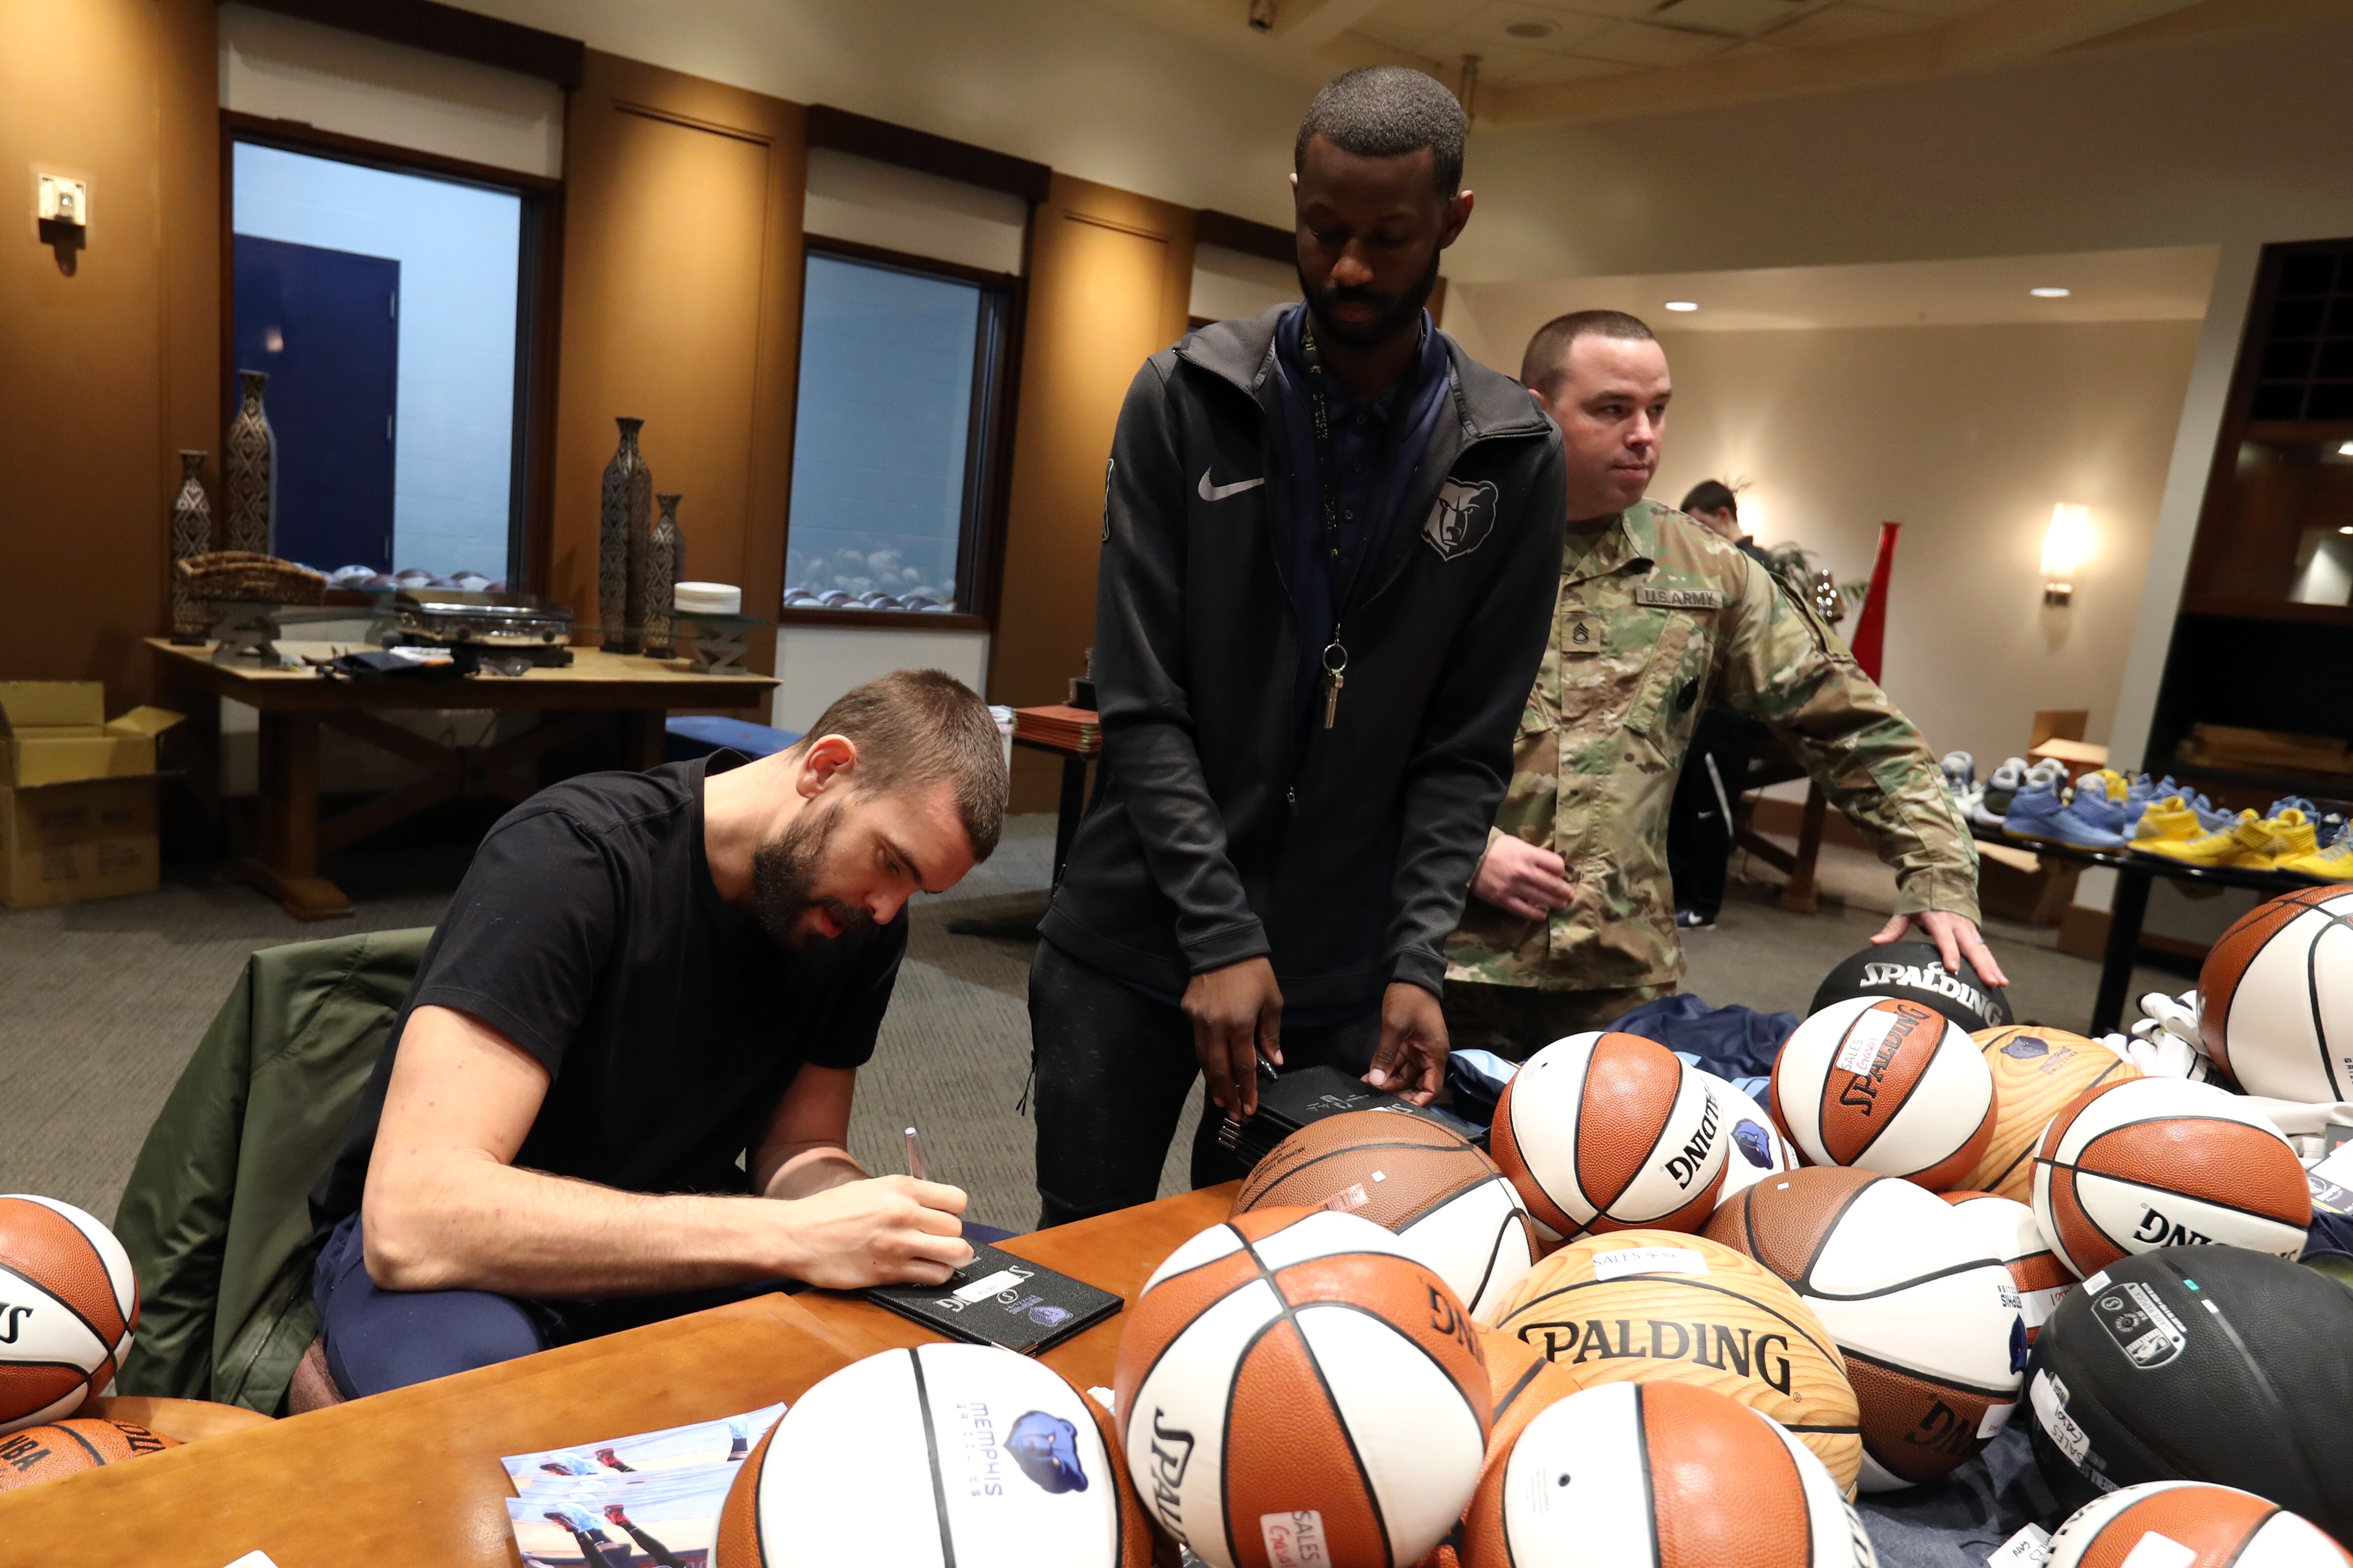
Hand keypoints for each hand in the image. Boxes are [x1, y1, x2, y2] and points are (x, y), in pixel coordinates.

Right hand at [773, 1174, 971, 1289]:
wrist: (798, 1235)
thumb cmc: (829, 1211)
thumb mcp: (870, 1188)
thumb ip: (904, 1195)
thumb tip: (934, 1207)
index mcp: (900, 1188)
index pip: (956, 1200)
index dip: (954, 1211)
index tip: (945, 1217)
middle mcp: (902, 1213)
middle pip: (956, 1229)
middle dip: (952, 1236)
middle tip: (940, 1240)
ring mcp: (897, 1244)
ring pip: (954, 1254)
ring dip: (952, 1258)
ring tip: (942, 1258)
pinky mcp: (888, 1272)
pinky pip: (933, 1276)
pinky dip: (936, 1275)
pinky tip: (925, 1270)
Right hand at [1184, 956, 1282, 1118]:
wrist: (1223, 944)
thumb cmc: (1254, 972)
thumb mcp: (1272, 1001)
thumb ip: (1271, 1034)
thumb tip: (1275, 1062)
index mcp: (1239, 1024)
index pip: (1243, 1067)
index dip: (1248, 1090)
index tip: (1251, 1108)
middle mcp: (1215, 1027)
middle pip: (1219, 1070)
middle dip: (1228, 1095)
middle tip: (1235, 1114)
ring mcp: (1198, 1020)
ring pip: (1203, 1060)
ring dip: (1213, 1083)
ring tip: (1221, 1100)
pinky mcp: (1188, 1012)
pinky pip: (1197, 1041)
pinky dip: (1204, 1059)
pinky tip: (1212, 1069)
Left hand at [1365, 981, 1446, 1105]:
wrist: (1410, 976)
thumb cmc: (1409, 1000)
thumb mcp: (1396, 1027)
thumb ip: (1386, 1055)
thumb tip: (1376, 1080)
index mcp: (1435, 1054)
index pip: (1432, 1088)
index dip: (1418, 1101)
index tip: (1399, 1109)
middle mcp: (1429, 1055)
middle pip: (1416, 1083)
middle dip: (1397, 1091)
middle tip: (1375, 1096)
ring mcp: (1418, 1049)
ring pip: (1404, 1074)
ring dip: (1388, 1081)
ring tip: (1368, 1085)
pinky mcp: (1408, 1044)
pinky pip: (1398, 1063)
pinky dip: (1385, 1069)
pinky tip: (1370, 1074)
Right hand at [1472, 835, 1573, 919]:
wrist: (1467, 859)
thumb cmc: (1494, 849)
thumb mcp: (1516, 844)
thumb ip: (1533, 854)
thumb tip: (1550, 867)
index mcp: (1528, 854)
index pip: (1557, 865)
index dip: (1562, 870)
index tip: (1560, 874)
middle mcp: (1524, 871)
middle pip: (1554, 884)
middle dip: (1565, 891)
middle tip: (1569, 894)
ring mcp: (1514, 887)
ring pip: (1543, 899)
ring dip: (1556, 903)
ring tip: (1561, 904)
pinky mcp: (1504, 900)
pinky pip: (1526, 911)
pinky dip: (1537, 914)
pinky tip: (1542, 914)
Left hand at [1870, 909, 2009, 989]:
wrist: (1942, 879)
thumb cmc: (1921, 899)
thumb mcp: (1906, 911)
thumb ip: (1893, 928)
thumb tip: (1874, 942)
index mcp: (1939, 920)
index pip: (1944, 939)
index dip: (1949, 953)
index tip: (1953, 969)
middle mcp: (1957, 925)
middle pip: (1970, 947)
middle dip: (1980, 965)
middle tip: (1989, 982)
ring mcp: (1968, 929)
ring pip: (1982, 950)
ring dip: (1992, 967)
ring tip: (2000, 984)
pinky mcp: (1974, 933)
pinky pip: (1985, 951)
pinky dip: (1993, 965)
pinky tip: (2001, 981)